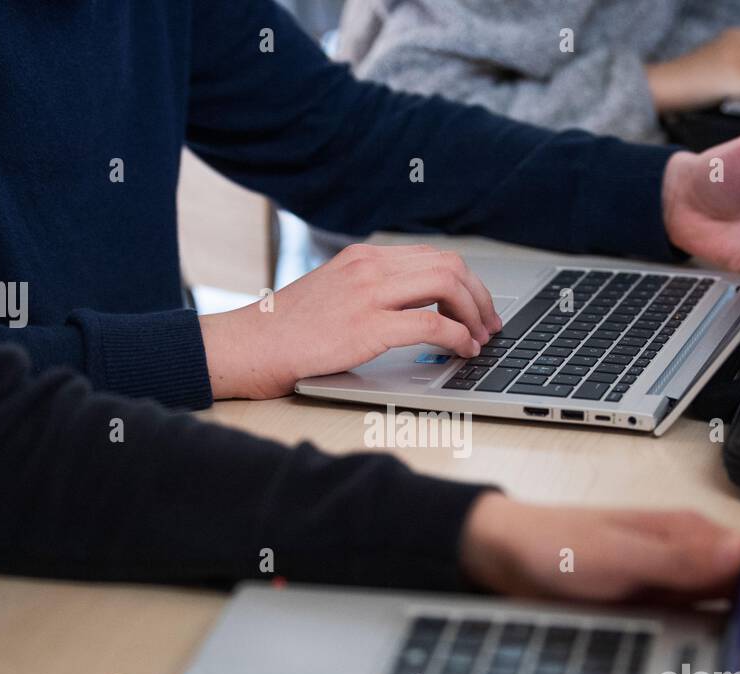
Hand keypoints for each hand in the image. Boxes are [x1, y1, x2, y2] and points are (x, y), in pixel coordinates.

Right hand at [200, 243, 501, 399]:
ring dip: (474, 314)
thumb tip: (414, 308)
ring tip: (480, 339)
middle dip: (480, 296)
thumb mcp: (332, 294)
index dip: (466, 281)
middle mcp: (369, 267)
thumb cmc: (286, 331)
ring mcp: (368, 294)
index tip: (477, 307)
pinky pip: (431, 323)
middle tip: (490, 324)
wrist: (249, 345)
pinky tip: (462, 350)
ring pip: (447, 285)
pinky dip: (457, 337)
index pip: (432, 256)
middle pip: (449, 265)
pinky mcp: (367, 327)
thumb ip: (369, 292)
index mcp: (362, 257)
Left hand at [459, 493, 739, 602]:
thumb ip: (676, 558)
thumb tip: (739, 551)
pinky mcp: (654, 611)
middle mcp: (688, 559)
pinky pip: (702, 628)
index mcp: (688, 534)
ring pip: (734, 612)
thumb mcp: (616, 554)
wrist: (501, 560)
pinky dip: (730, 645)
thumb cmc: (555, 546)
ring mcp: (672, 587)